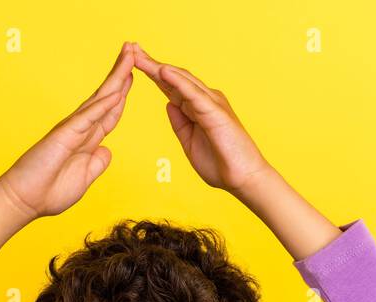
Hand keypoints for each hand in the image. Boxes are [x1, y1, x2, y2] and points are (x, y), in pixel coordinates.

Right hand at [0, 43, 134, 219]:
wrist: (24, 201)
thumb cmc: (49, 191)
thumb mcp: (84, 178)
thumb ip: (97, 163)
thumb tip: (107, 151)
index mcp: (86, 139)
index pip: (109, 111)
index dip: (123, 93)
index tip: (134, 74)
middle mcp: (80, 129)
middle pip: (107, 97)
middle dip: (122, 74)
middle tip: (134, 48)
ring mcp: (72, 129)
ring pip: (99, 99)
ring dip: (116, 78)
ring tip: (129, 56)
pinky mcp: (64, 135)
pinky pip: (88, 118)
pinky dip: (103, 105)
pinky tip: (117, 92)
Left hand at [130, 43, 272, 193]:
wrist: (243, 178)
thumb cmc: (220, 163)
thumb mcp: (189, 142)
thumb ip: (180, 123)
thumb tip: (169, 104)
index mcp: (197, 108)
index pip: (171, 86)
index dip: (152, 74)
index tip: (134, 63)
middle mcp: (205, 101)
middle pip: (174, 78)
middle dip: (152, 64)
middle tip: (132, 49)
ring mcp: (211, 104)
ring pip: (182, 80)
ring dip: (160, 67)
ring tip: (140, 56)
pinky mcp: (215, 112)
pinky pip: (193, 93)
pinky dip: (178, 81)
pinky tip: (163, 71)